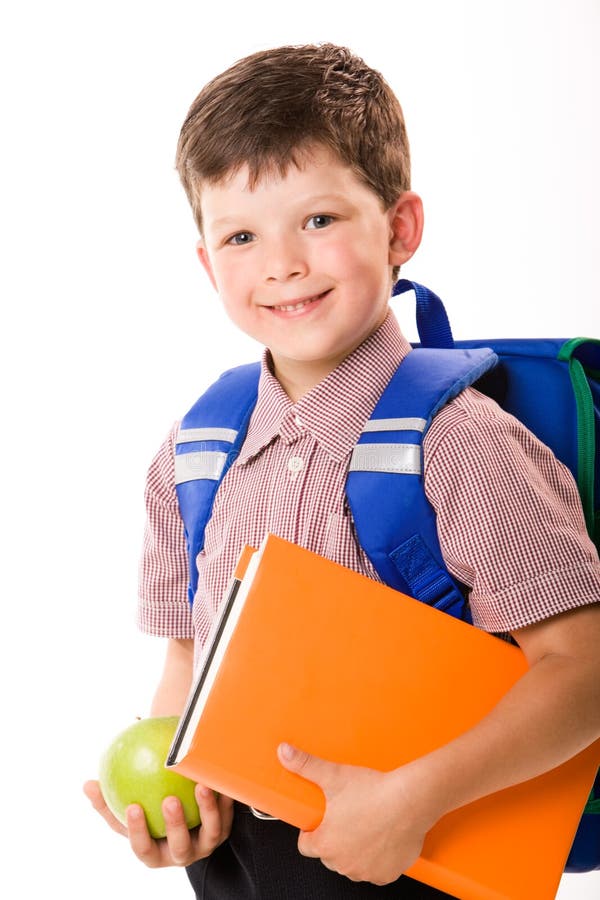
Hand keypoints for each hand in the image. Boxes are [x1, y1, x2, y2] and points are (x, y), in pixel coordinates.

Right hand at [83, 779, 233, 867]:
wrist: (185, 820)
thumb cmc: (149, 817)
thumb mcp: (128, 814)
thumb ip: (109, 802)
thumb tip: (88, 784)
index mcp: (155, 853)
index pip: (143, 848)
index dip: (137, 831)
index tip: (132, 806)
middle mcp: (181, 853)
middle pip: (179, 846)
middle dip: (175, 825)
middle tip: (169, 800)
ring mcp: (205, 844)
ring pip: (211, 831)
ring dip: (207, 809)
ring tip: (200, 785)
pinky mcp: (224, 830)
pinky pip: (228, 814)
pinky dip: (225, 797)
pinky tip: (220, 776)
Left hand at [278, 744, 431, 884]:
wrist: (410, 800)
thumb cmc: (374, 792)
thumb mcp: (333, 775)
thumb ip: (305, 765)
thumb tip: (284, 752)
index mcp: (325, 844)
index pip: (306, 846)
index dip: (312, 831)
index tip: (321, 820)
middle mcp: (343, 863)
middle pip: (329, 856)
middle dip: (335, 839)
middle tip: (347, 817)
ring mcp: (366, 872)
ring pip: (352, 864)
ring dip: (354, 851)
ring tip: (364, 824)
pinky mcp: (386, 875)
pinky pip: (375, 871)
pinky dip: (376, 859)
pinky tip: (380, 838)